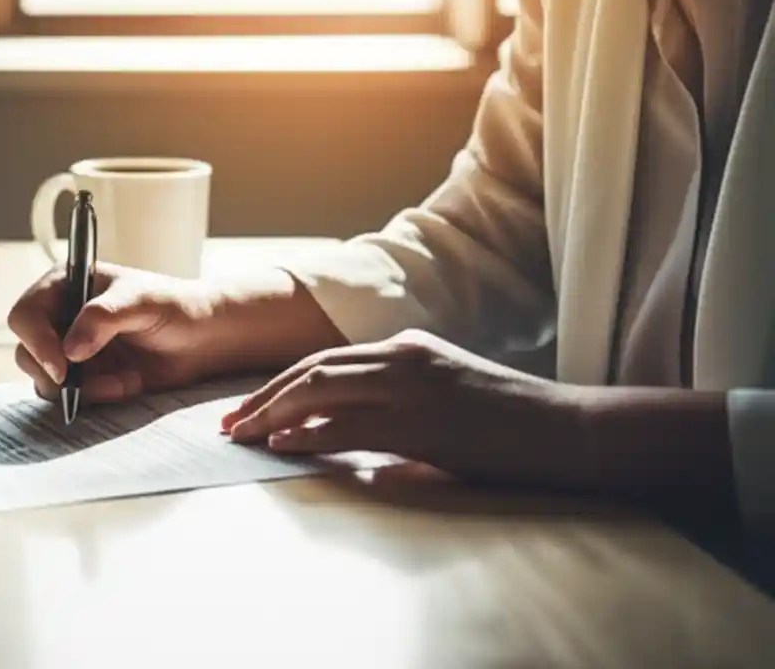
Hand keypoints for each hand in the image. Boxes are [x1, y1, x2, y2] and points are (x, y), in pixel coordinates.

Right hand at [8, 262, 219, 402]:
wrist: (204, 339)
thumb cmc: (175, 306)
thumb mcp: (142, 301)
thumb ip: (103, 318)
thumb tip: (70, 349)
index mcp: (66, 285)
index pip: (26, 314)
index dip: (36, 341)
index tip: (62, 365)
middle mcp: (61, 317)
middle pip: (27, 351)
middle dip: (53, 372)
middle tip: (79, 385)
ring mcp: (71, 350)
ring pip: (45, 379)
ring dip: (79, 388)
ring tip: (119, 382)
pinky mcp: (86, 377)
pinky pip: (71, 397)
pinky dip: (95, 397)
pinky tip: (126, 385)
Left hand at [221, 329, 576, 483]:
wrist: (567, 429)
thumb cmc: (507, 421)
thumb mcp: (442, 395)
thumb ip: (392, 402)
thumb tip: (335, 430)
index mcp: (405, 347)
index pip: (323, 359)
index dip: (278, 384)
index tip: (246, 409)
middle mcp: (402, 356)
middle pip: (310, 370)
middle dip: (261, 397)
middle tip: (226, 425)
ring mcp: (412, 385)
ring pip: (319, 389)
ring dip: (271, 414)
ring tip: (239, 436)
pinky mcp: (423, 421)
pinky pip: (349, 425)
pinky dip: (308, 435)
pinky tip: (281, 446)